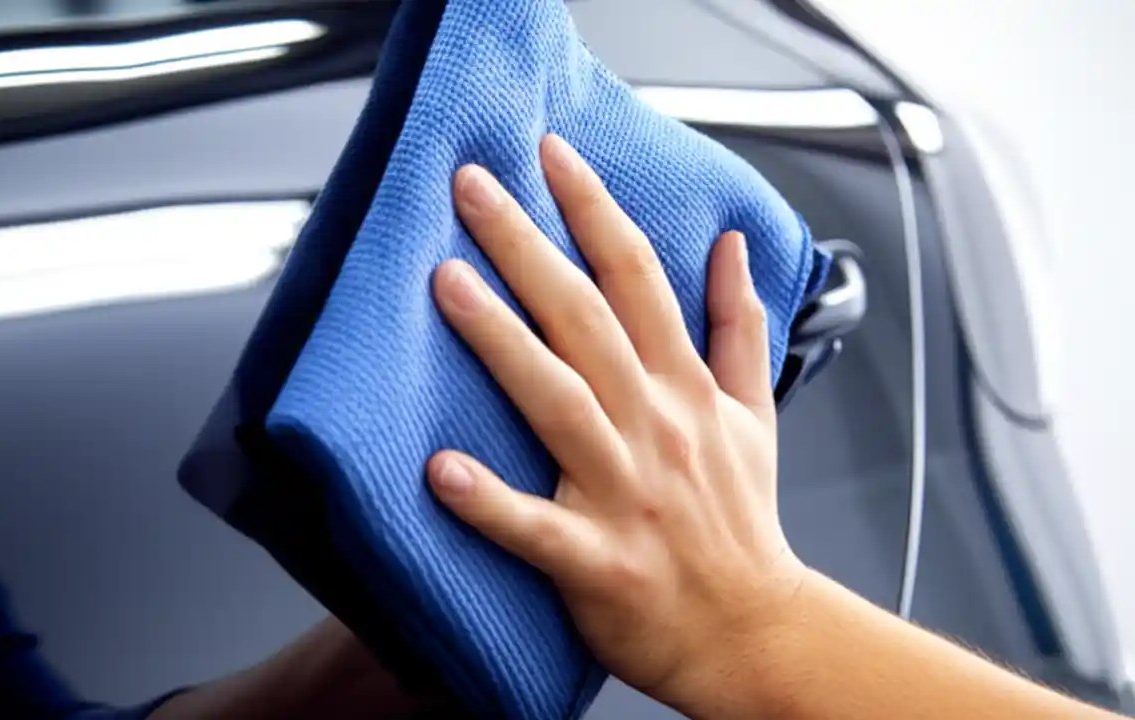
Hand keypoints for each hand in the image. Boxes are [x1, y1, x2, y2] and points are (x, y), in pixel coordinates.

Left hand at [426, 134, 807, 716]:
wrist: (756, 634)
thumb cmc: (743, 526)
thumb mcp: (757, 415)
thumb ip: (741, 328)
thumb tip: (736, 250)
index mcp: (685, 389)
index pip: (638, 276)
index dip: (593, 208)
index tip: (549, 155)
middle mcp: (654, 426)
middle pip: (587, 319)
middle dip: (529, 246)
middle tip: (471, 187)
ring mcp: (626, 492)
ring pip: (559, 402)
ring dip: (503, 342)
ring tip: (447, 286)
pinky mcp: (598, 561)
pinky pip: (538, 528)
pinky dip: (492, 502)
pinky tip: (440, 471)